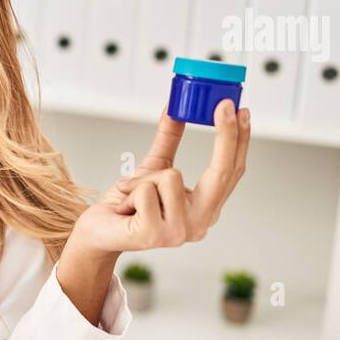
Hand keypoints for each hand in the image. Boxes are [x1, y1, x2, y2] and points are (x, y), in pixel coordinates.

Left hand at [70, 99, 250, 254]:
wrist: (98, 234)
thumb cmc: (128, 205)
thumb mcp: (152, 168)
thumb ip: (168, 140)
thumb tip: (176, 108)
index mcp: (206, 209)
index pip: (230, 171)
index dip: (238, 140)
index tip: (241, 109)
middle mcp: (199, 224)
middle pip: (221, 173)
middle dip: (226, 135)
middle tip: (223, 104)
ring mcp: (178, 232)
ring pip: (171, 177)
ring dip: (144, 178)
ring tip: (133, 194)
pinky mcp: (153, 235)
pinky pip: (145, 190)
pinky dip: (130, 190)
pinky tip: (125, 207)